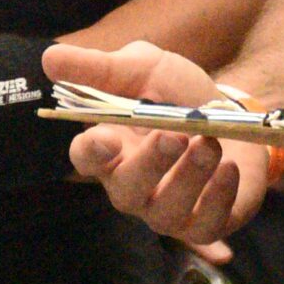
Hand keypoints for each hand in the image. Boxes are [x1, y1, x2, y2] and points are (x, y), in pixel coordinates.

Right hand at [43, 40, 269, 262]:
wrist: (234, 115)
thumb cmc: (177, 95)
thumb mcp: (142, 69)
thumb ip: (99, 67)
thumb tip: (49, 57)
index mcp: (110, 150)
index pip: (86, 159)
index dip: (92, 152)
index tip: (105, 138)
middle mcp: (132, 187)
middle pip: (126, 191)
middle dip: (150, 165)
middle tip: (175, 136)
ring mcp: (166, 211)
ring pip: (166, 212)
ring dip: (190, 177)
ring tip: (212, 143)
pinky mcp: (204, 225)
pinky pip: (206, 226)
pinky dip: (219, 198)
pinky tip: (229, 167)